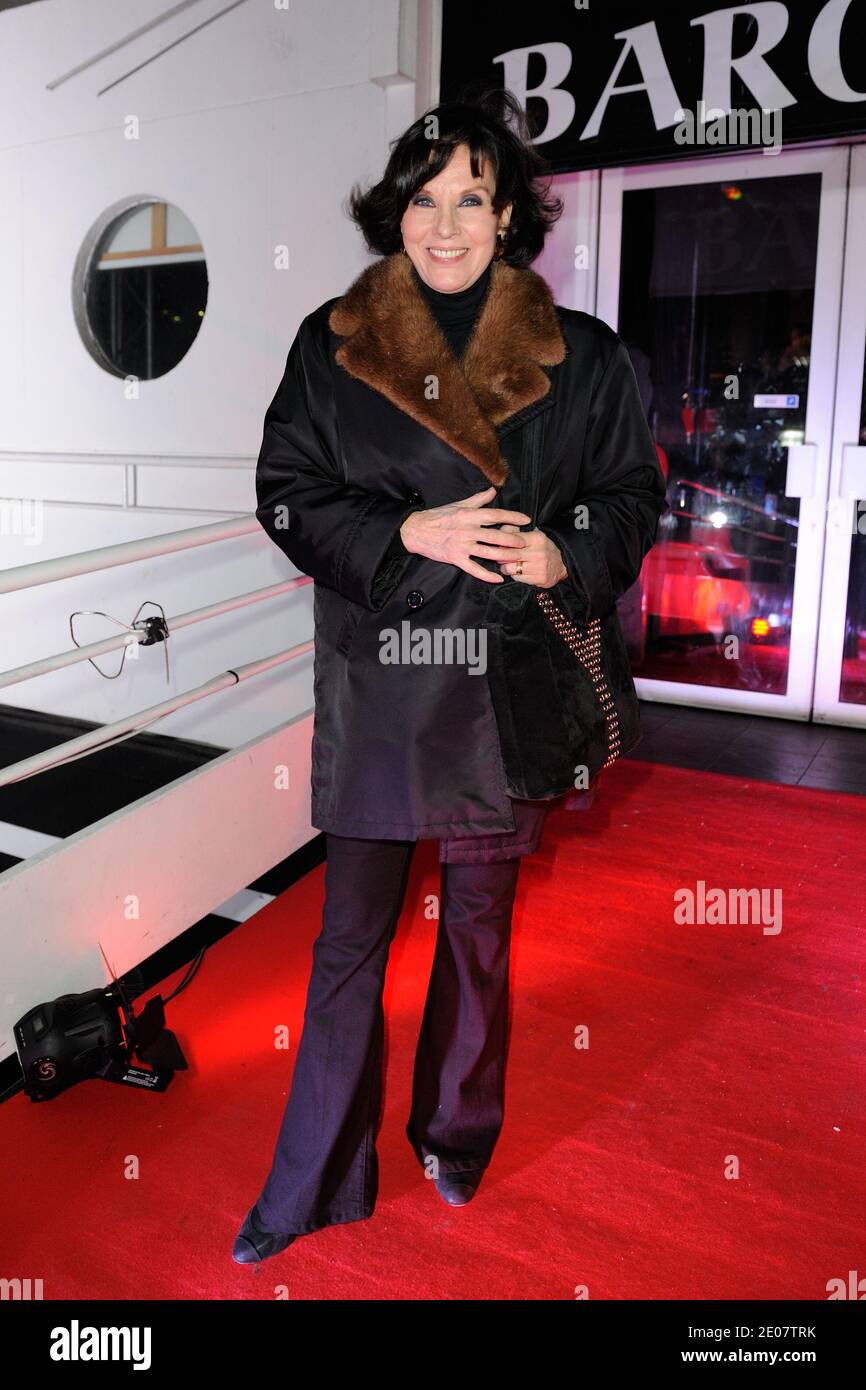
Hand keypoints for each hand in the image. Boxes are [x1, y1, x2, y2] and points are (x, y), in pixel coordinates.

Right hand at [399, 485, 531, 584]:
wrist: (416, 530)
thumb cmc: (438, 516)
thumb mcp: (458, 504)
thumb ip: (478, 499)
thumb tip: (493, 490)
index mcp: (469, 515)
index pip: (495, 515)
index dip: (512, 517)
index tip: (525, 519)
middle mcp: (467, 530)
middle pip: (495, 536)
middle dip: (512, 540)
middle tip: (525, 542)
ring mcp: (461, 545)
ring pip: (487, 552)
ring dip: (504, 556)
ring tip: (517, 559)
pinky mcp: (455, 558)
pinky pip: (474, 568)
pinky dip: (487, 575)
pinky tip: (498, 578)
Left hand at [496, 524, 567, 587]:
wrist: (563, 563)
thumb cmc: (544, 548)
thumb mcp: (533, 535)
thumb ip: (515, 532)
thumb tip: (498, 533)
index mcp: (536, 538)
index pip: (511, 540)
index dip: (500, 543)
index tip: (497, 545)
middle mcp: (538, 553)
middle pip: (507, 555)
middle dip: (499, 556)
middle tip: (498, 556)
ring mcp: (538, 567)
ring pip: (509, 568)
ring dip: (506, 567)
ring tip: (509, 565)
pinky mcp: (538, 579)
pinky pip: (517, 578)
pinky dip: (515, 575)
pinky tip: (519, 572)